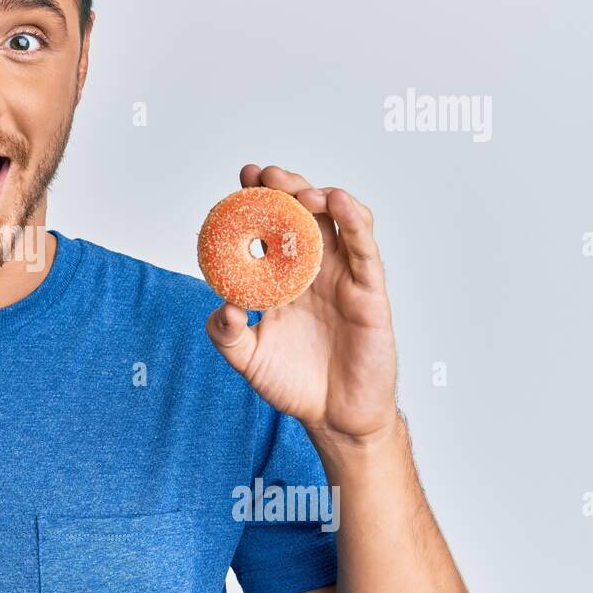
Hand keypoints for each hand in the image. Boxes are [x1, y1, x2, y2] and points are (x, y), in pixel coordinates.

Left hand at [204, 164, 399, 446]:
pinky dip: (353, 219)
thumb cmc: (294, 384)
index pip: (271, 227)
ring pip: (337, 221)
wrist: (334, 417)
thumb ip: (227, 334)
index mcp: (284, 278)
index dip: (258, 199)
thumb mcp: (248, 359)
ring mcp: (344, 276)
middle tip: (262, 175)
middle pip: (304, 213)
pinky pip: (364, 248)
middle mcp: (315, 269)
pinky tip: (336, 201)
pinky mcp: (370, 290)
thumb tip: (222, 306)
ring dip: (318, 195)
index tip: (241, 178)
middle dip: (284, 186)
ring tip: (296, 188)